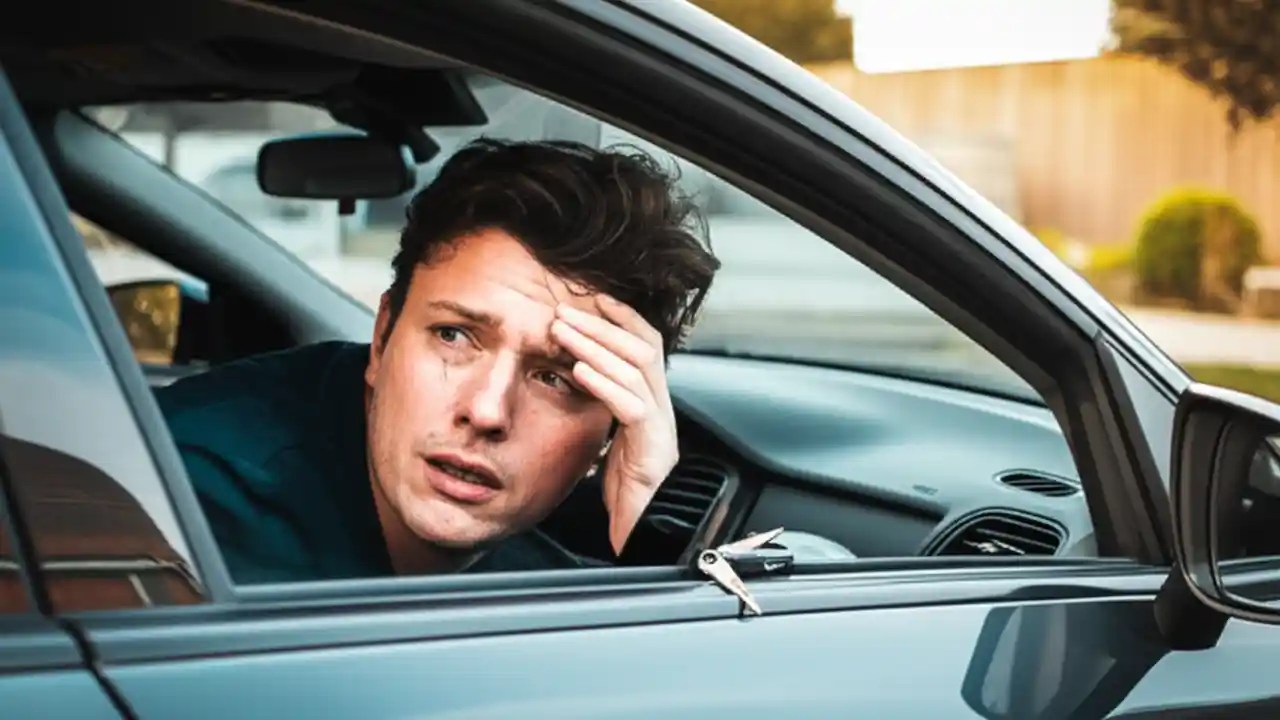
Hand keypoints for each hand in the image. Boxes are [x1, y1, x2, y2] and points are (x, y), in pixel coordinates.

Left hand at [551, 295, 676, 554]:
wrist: (645, 544)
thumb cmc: (624, 500)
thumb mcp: (608, 446)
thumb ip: (602, 412)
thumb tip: (576, 380)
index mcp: (653, 408)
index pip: (646, 347)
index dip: (623, 319)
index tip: (592, 298)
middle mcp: (662, 413)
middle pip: (643, 349)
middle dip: (603, 324)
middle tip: (565, 308)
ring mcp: (661, 432)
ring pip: (638, 371)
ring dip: (596, 345)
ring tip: (562, 330)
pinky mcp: (653, 456)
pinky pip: (633, 409)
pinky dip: (605, 384)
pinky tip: (579, 371)